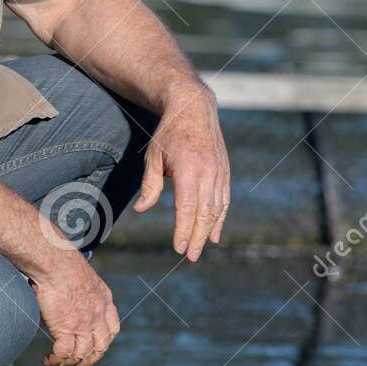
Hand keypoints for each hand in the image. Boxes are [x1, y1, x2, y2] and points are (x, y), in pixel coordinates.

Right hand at [29, 251, 119, 365]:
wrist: (55, 262)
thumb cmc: (62, 263)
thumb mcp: (83, 276)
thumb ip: (82, 290)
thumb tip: (70, 294)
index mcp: (104, 299)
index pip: (112, 328)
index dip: (104, 341)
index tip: (96, 348)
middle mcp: (98, 314)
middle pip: (100, 346)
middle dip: (90, 359)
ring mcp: (84, 323)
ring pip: (81, 353)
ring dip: (69, 362)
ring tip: (58, 364)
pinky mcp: (67, 328)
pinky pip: (63, 352)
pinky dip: (56, 360)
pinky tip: (48, 360)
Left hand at [133, 81, 230, 260]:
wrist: (194, 108)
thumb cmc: (169, 134)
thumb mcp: (153, 157)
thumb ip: (150, 185)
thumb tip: (141, 210)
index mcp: (189, 169)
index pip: (187, 208)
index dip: (183, 230)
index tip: (178, 248)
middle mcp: (208, 172)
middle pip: (205, 213)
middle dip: (197, 237)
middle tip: (191, 257)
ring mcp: (219, 172)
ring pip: (217, 209)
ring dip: (209, 232)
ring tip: (200, 249)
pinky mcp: (225, 171)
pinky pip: (224, 200)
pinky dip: (221, 218)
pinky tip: (215, 234)